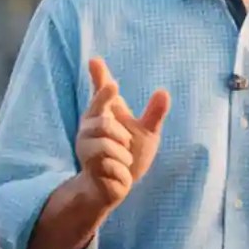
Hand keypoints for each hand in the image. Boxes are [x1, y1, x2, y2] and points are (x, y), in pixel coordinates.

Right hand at [74, 57, 170, 209]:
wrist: (114, 187)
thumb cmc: (129, 154)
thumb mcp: (146, 132)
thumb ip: (153, 112)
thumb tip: (163, 90)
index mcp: (101, 115)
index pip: (99, 96)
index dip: (101, 84)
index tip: (96, 61)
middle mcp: (87, 130)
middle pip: (104, 124)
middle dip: (121, 136)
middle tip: (126, 145)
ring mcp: (85, 150)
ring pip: (107, 147)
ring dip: (123, 156)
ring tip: (122, 161)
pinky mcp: (88, 171)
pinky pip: (110, 168)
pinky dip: (122, 173)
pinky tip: (118, 174)